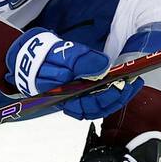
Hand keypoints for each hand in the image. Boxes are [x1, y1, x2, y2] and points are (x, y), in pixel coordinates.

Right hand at [6, 28, 143, 119]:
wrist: (27, 56)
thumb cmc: (42, 56)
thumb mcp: (61, 53)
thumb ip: (81, 60)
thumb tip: (104, 66)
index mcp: (62, 96)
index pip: (90, 104)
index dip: (110, 95)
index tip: (125, 81)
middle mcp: (68, 102)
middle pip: (97, 108)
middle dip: (117, 96)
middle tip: (133, 82)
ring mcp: (73, 99)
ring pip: (98, 106)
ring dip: (116, 96)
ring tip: (131, 83)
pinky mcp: (77, 94)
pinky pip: (95, 100)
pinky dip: (109, 93)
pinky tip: (120, 84)